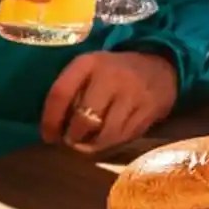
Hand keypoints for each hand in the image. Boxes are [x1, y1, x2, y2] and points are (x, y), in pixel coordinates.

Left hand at [41, 51, 177, 152]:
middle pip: (84, 120)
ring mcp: (133, 94)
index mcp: (90, 63)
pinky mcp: (148, 111)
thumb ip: (71, 92)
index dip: (50, 120)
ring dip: (92, 146)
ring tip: (87, 144)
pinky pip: (123, 138)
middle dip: (73, 137)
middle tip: (70, 142)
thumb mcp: (91, 69)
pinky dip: (111, 144)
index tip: (48, 136)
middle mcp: (111, 77)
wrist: (160, 66)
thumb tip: (53, 128)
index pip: (60, 93)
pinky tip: (107, 139)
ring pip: (105, 134)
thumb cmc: (115, 72)